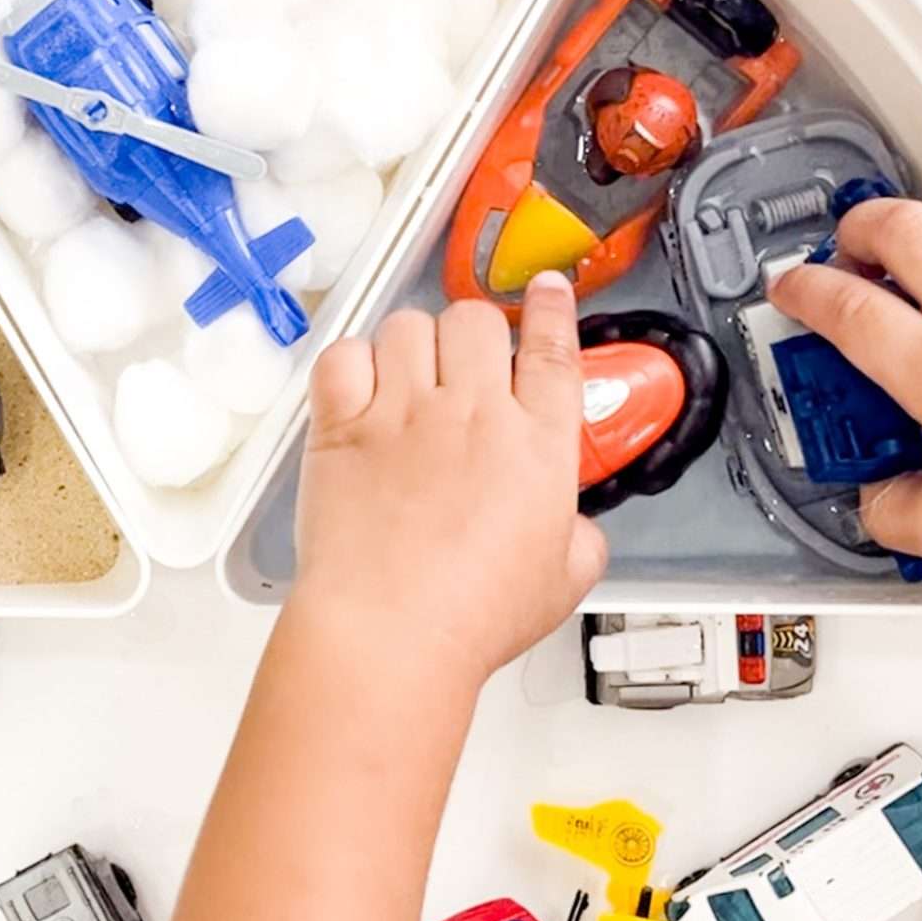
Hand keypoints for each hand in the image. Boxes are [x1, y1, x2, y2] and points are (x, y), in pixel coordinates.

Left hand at [293, 273, 607, 685]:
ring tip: (408, 379)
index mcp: (538, 444)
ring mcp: (404, 413)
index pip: (553, 348)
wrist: (390, 632)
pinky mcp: (342, 426)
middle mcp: (474, 413)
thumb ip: (579, 539)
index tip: (545, 289)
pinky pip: (344, 355)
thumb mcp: (563, 583)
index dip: (550, 308)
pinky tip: (358, 389)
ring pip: (409, 326)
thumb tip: (574, 528)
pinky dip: (352, 362)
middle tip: (462, 366)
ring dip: (412, 344)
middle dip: (472, 334)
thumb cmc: (470, 616)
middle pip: (477, 321)